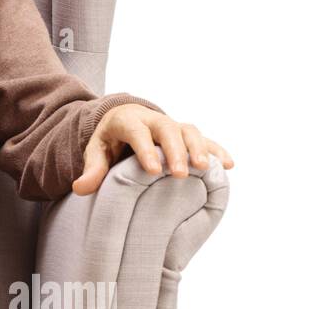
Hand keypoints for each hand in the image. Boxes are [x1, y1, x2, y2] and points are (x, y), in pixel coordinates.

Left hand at [72, 103, 232, 195]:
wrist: (123, 120)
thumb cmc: (109, 139)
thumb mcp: (95, 150)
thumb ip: (92, 168)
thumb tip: (80, 188)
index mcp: (128, 121)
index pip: (137, 132)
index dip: (145, 149)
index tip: (153, 170)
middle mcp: (153, 120)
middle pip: (167, 129)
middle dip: (175, 150)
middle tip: (181, 173)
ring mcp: (172, 126)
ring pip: (188, 130)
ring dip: (199, 147)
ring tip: (206, 168)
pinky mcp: (186, 134)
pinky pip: (205, 139)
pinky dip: (217, 149)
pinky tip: (229, 165)